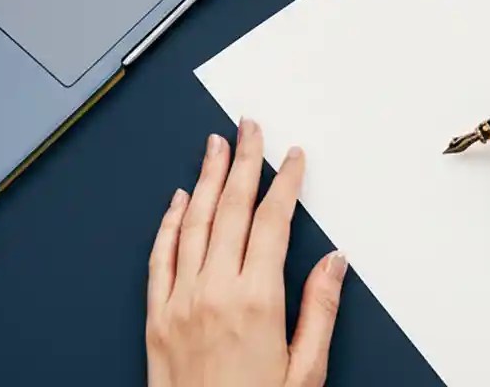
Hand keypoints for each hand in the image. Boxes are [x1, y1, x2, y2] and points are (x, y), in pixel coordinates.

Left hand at [146, 118, 348, 386]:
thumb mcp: (305, 372)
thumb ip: (320, 310)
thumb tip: (334, 261)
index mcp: (257, 302)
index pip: (272, 223)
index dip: (284, 184)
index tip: (294, 159)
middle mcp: (214, 292)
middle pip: (230, 209)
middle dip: (243, 162)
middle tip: (250, 127)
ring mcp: (179, 301)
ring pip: (192, 223)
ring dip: (204, 178)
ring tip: (215, 145)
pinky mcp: (155, 317)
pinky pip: (160, 256)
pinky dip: (168, 223)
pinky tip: (177, 200)